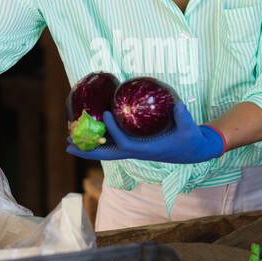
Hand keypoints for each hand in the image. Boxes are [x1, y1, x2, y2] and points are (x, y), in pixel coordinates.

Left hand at [66, 101, 224, 163]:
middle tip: (67, 144)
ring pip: (107, 150)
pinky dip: (100, 140)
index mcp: (147, 150)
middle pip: (107, 154)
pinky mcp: (135, 145)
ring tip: (70, 141)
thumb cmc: (191, 140)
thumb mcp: (190, 129)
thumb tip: (177, 106)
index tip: (105, 115)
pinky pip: (113, 144)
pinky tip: (90, 133)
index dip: (114, 131)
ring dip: (89, 147)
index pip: (125, 144)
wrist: (194, 150)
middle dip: (88, 150)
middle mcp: (136, 152)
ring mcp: (134, 150)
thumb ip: (184, 118)